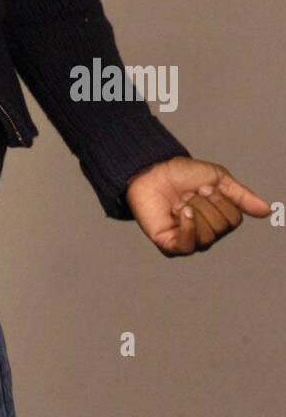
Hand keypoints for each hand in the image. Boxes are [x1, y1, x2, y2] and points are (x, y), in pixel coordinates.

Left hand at [125, 157, 269, 255]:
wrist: (150, 170)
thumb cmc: (181, 173)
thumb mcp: (217, 178)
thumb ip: (241, 196)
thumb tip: (267, 210)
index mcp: (218, 219)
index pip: (234, 220)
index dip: (221, 200)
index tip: (204, 186)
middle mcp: (206, 233)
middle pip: (221, 228)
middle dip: (206, 204)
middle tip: (190, 193)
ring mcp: (188, 241)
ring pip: (207, 235)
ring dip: (194, 210)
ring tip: (180, 201)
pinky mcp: (170, 245)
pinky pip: (188, 246)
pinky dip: (188, 227)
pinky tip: (181, 211)